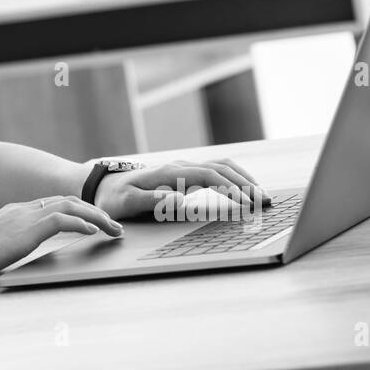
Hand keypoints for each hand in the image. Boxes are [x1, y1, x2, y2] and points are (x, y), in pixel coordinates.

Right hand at [0, 196, 122, 286]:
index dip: (76, 211)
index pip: (52, 204)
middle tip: (113, 225)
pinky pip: (60, 220)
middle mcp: (20, 210)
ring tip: (112, 228)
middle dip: (93, 211)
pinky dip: (80, 222)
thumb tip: (11, 250)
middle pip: (66, 201)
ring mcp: (22, 217)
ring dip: (95, 216)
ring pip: (69, 207)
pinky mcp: (24, 230)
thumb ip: (4, 243)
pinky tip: (92, 232)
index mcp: (12, 213)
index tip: (93, 221)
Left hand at [93, 157, 271, 220]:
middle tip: (266, 201)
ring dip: (244, 179)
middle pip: (221, 169)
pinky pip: (216, 170)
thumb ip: (151, 200)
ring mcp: (184, 168)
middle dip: (246, 184)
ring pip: (222, 166)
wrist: (103, 186)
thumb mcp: (126, 203)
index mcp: (169, 173)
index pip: (208, 176)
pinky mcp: (186, 173)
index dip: (230, 189)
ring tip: (262, 196)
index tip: (247, 203)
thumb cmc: (114, 198)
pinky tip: (245, 189)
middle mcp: (180, 166)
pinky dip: (235, 177)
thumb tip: (178, 199)